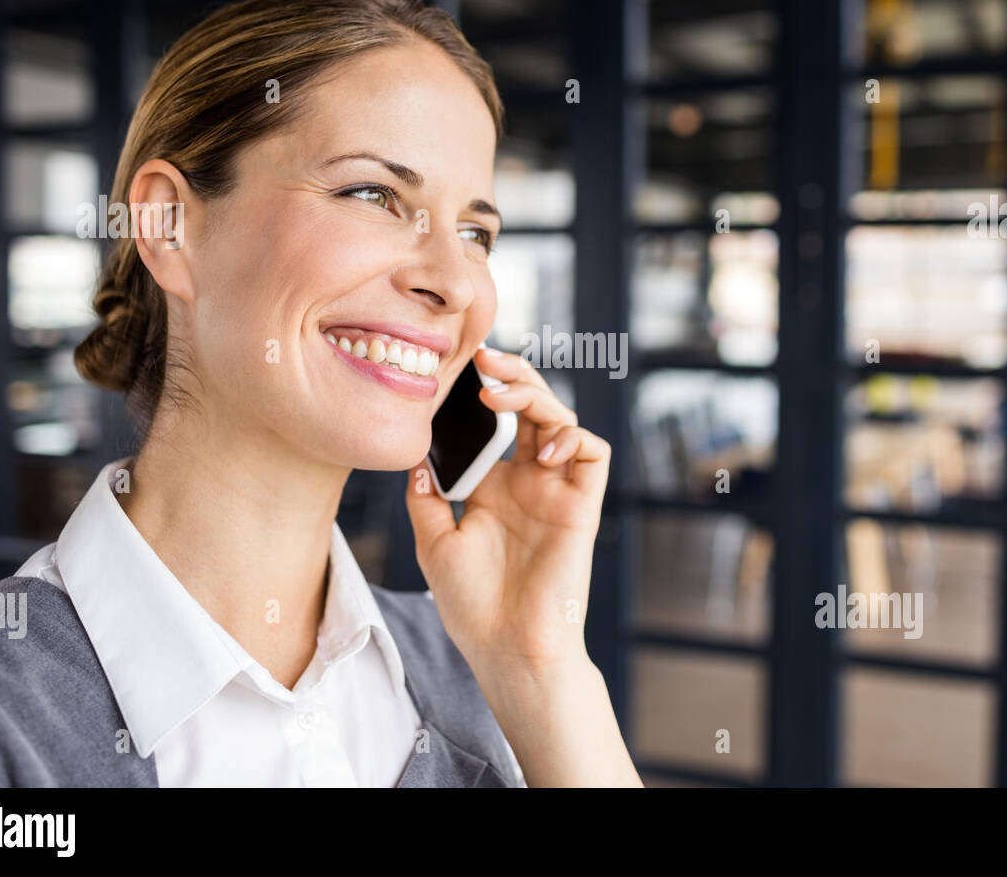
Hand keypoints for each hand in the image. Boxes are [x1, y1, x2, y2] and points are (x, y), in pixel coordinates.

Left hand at [404, 346, 609, 677]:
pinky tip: (539, 450)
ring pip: (562, 419)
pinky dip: (571, 437)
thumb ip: (426, 495)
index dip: (486, 390)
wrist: (507, 647)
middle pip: (533, 408)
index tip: (457, 365)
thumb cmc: (472, 605)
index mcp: (498, 486)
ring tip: (499, 395)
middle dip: (512, 376)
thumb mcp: (433, 541)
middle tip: (483, 360)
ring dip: (535, 396)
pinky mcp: (583, 505)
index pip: (499, 422)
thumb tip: (414, 455)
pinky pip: (592, 453)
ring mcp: (558, 490)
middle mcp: (531, 481)